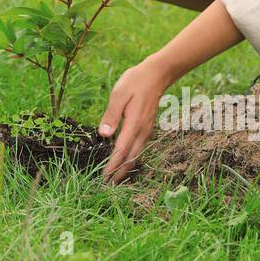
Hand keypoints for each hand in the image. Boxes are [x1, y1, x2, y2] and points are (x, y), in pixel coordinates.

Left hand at [99, 58, 173, 183]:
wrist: (156, 75)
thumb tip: (103, 134)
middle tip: (108, 185)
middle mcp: (142, 131)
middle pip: (131, 158)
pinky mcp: (147, 128)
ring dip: (126, 168)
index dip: (113, 165)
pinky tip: (124, 162)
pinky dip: (131, 159)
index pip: (121, 150)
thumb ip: (111, 115)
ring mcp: (146, 131)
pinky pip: (139, 148)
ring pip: (136, 155)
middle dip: (120, 173)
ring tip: (115, 179)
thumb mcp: (119, 94)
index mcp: (134, 124)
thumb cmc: (135, 82)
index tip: (105, 176)